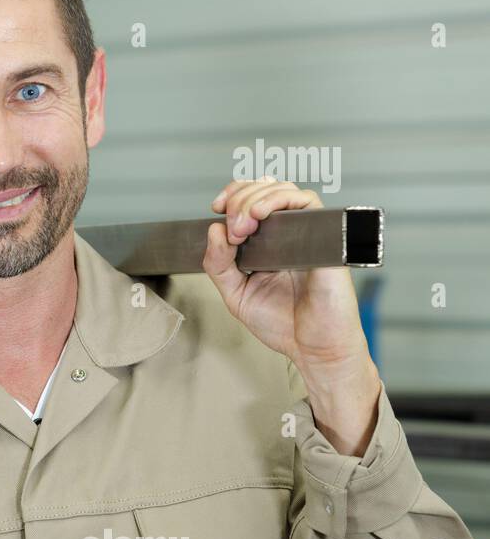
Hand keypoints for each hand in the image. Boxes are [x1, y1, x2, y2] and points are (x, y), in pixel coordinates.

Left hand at [204, 178, 380, 453]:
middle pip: (267, 188)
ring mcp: (310, 235)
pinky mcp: (326, 240)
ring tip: (241, 225)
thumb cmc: (283, 323)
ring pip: (287, 190)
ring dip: (256, 199)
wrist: (313, 349)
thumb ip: (219, 265)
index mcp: (270, 242)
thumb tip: (212, 230)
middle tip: (231, 227)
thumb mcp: (236, 293)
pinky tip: (261, 216)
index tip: (215, 207)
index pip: (255, 198)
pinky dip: (281, 201)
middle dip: (240, 199)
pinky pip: (309, 204)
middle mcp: (291, 234)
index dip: (235, 193)